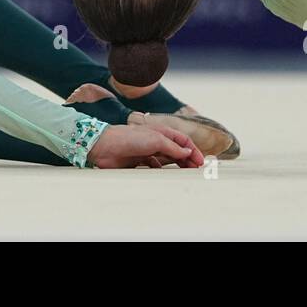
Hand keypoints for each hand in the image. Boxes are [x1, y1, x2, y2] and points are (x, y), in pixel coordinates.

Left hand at [87, 123, 202, 168]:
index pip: (183, 141)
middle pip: (177, 150)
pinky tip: (164, 175)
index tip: (200, 162)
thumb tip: (187, 151)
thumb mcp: (156, 140)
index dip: (193, 150)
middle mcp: (156, 141)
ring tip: (184, 174)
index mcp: (162, 132)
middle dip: (187, 160)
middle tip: (195, 171)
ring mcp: (148, 151)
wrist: (106, 146)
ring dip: (176, 166)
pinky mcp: (139, 161)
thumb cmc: (129, 138)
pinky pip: (154, 167)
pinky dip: (161, 171)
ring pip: (167, 159)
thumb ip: (173, 147)